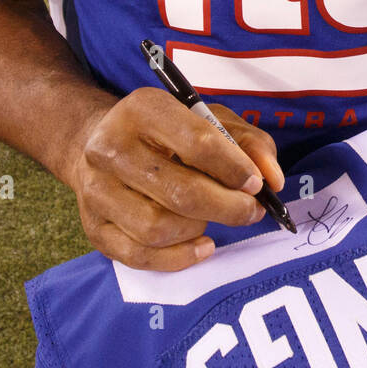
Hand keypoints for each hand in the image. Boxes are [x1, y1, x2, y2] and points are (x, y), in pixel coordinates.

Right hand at [68, 88, 285, 270]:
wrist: (96, 142)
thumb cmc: (165, 132)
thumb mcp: (209, 120)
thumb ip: (249, 143)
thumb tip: (273, 180)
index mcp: (142, 109)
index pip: (197, 143)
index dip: (234, 169)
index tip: (256, 183)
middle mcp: (110, 148)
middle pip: (180, 192)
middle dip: (228, 207)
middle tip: (250, 211)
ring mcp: (96, 190)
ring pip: (159, 228)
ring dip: (199, 229)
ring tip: (211, 217)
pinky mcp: (93, 226)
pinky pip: (140, 256)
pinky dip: (179, 258)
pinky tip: (200, 245)